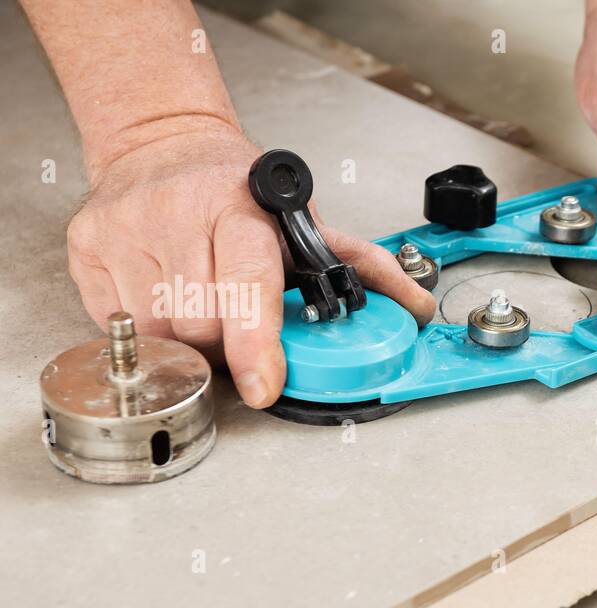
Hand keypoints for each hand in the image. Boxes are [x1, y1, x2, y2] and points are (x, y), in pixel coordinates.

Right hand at [66, 118, 436, 407]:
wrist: (164, 142)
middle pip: (204, 326)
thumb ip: (365, 267)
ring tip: (205, 304)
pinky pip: (122, 323)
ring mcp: (124, 228)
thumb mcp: (307, 219)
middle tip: (240, 321)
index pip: (246, 286)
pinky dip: (150, 328)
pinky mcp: (86, 245)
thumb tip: (417, 310)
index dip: (256, 343)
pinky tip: (165, 293)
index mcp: (240, 207)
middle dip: (229, 342)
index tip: (265, 385)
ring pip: (162, 333)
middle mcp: (176, 213)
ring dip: (191, 340)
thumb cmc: (242, 191)